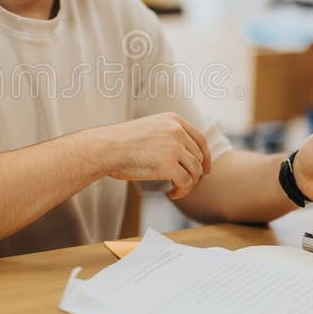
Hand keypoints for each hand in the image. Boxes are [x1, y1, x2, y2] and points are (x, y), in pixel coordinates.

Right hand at [93, 112, 211, 199]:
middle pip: (199, 157)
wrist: (106, 147)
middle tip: (185, 185)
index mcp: (173, 120)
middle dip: (196, 174)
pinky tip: (172, 194)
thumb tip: (186, 157)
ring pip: (195, 171)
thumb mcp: (150, 129)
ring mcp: (174, 147)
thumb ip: (168, 137)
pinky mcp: (168, 165)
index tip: (206, 170)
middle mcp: (177, 131)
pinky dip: (182, 191)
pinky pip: (186, 182)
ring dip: (188, 184)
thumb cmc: (121, 142)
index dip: (206, 156)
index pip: (200, 138)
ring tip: (176, 190)